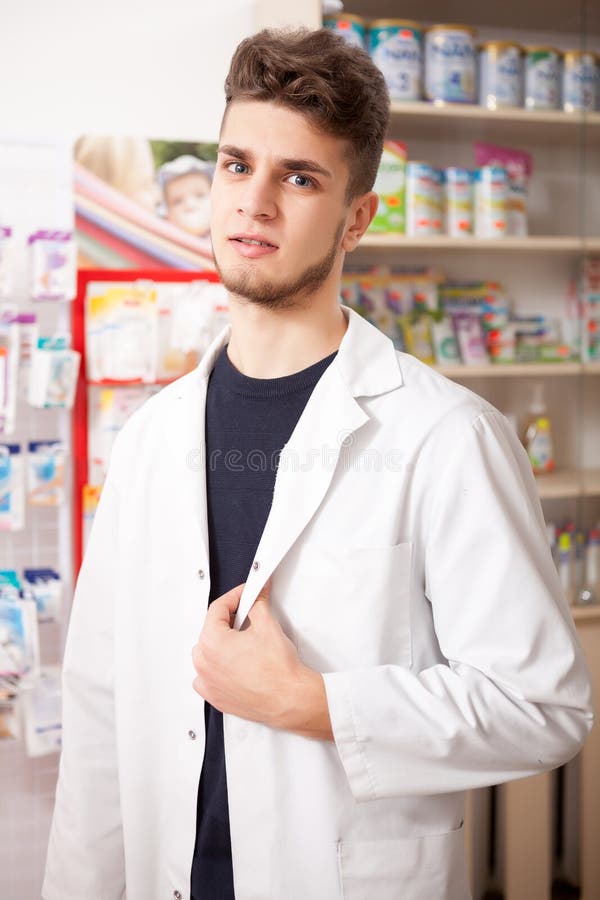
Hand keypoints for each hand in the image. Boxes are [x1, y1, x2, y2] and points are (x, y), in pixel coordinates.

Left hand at [191, 580, 332, 739]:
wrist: (289, 699)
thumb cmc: (278, 670)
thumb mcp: (267, 624)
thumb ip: (257, 603)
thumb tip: (257, 595)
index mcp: (211, 641)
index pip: (217, 608)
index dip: (234, 597)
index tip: (245, 595)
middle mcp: (204, 662)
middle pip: (210, 630)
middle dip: (229, 620)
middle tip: (247, 616)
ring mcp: (207, 682)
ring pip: (207, 653)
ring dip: (221, 644)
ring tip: (243, 642)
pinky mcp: (215, 697)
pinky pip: (207, 676)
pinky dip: (217, 667)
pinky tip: (235, 665)